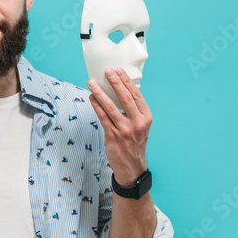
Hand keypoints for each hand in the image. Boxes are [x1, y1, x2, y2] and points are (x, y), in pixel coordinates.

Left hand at [87, 68, 150, 185]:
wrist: (132, 167)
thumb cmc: (134, 144)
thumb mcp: (140, 127)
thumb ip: (133, 112)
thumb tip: (119, 92)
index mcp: (146, 117)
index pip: (136, 95)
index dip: (127, 82)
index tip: (119, 70)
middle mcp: (137, 123)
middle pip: (124, 98)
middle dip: (115, 82)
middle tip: (106, 71)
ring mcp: (125, 130)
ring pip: (110, 107)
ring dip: (99, 93)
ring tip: (92, 82)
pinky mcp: (113, 136)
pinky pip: (102, 117)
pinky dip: (96, 106)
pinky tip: (91, 98)